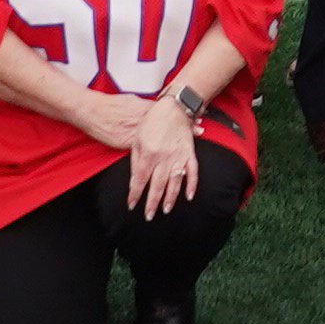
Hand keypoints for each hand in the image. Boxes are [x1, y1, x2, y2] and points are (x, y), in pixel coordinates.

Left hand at [122, 95, 198, 220]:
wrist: (173, 107)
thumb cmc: (152, 121)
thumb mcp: (137, 139)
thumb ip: (135, 161)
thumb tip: (134, 180)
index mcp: (148, 154)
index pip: (139, 180)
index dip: (135, 195)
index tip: (131, 206)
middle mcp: (164, 158)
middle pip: (157, 186)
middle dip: (151, 203)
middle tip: (148, 216)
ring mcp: (178, 157)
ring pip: (174, 183)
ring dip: (170, 198)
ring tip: (165, 210)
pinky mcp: (190, 153)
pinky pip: (193, 172)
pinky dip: (192, 185)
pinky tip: (188, 197)